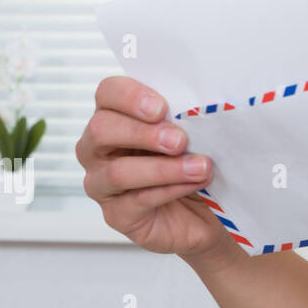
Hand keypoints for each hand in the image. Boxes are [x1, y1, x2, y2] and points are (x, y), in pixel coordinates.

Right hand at [77, 76, 234, 262]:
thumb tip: (201, 105)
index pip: (108, 93)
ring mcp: (102, 184)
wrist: (207, 209)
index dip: (130, 96)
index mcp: (118, 116)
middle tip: (179, 141)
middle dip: (142, 133)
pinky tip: (194, 184)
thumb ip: (188, 116)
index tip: (162, 108)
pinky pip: (136, 201)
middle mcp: (100, 148)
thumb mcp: (195, 133)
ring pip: (117, 172)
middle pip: (100, 129)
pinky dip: (170, 190)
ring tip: (200, 167)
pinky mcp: (116, 215)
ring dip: (163, 168)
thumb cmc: (195, 161)